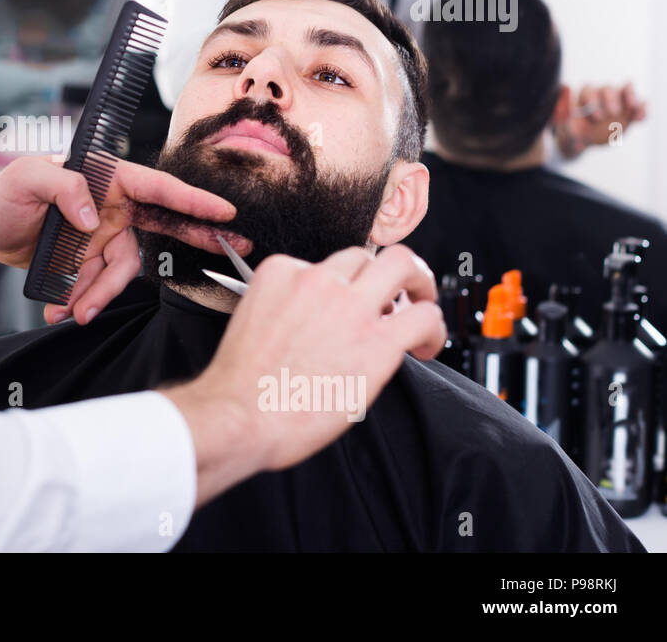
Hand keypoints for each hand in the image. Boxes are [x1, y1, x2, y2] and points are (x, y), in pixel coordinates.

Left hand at [0, 157, 241, 324]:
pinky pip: (95, 286)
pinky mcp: (87, 262)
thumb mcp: (25, 178)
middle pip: (162, 224)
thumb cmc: (2, 192)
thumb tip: (92, 215)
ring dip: (100, 294)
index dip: (191, 200)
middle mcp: (110, 208)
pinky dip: (79, 300)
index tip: (222, 212)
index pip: (155, 187)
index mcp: (104, 179)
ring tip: (73, 310)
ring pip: (121, 271)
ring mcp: (101, 237)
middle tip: (230, 249)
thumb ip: (62, 185)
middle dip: (196, 237)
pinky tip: (58, 309)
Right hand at [158, 244, 443, 506]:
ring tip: (421, 307)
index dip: (342, 288)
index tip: (346, 309)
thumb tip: (319, 323)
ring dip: (418, 284)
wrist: (238, 416)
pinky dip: (433, 329)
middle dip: (387, 271)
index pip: (326, 264)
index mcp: (281, 273)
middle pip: (367, 255)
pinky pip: (424, 316)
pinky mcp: (377, 340)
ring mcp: (349, 305)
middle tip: (401, 291)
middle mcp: (317, 280)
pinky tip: (425, 346)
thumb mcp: (252, 322)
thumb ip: (288, 309)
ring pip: (401, 265)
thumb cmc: (241, 385)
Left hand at [554, 82, 646, 158]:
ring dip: (631, 97)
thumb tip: (564, 86)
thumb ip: (563, 111)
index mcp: (584, 96)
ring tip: (633, 109)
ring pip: (626, 90)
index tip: (597, 117)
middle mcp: (601, 94)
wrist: (583, 141)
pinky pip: (639, 104)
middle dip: (611, 100)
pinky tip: (640, 118)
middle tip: (613, 113)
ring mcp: (617, 100)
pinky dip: (641, 108)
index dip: (593, 101)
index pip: (589, 90)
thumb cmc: (572, 132)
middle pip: (608, 89)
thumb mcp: (565, 127)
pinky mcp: (629, 110)